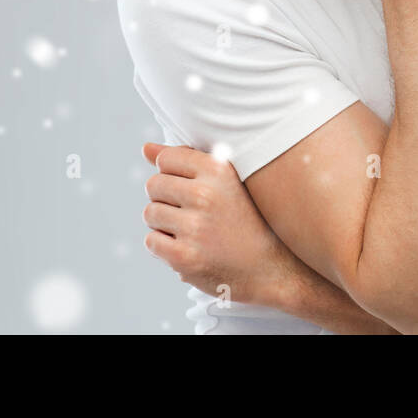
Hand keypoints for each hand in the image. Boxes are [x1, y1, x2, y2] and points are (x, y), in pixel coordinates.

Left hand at [141, 142, 298, 309]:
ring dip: (163, 222)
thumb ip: (185, 160)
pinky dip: (163, 245)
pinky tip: (187, 246)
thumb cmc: (248, 220)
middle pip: (154, 184)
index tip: (190, 188)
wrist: (272, 269)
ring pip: (150, 213)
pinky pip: (151, 241)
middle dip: (165, 198)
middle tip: (190, 212)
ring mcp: (195, 227)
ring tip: (190, 229)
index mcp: (219, 170)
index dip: (173, 173)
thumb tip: (145, 148)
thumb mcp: (227, 181)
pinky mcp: (185, 257)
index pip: (167, 158)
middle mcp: (206, 195)